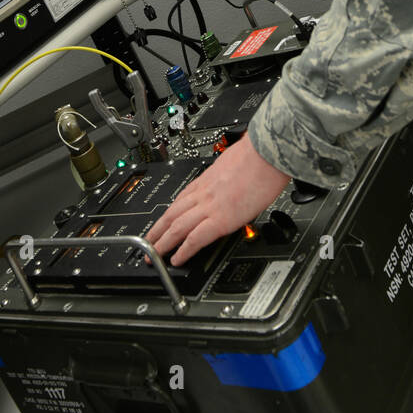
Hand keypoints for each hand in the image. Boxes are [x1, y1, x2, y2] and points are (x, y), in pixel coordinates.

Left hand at [145, 133, 290, 266]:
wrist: (267, 153)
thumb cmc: (258, 154)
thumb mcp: (234, 162)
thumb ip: (227, 174)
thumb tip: (231, 179)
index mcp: (207, 179)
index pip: (180, 200)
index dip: (167, 215)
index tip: (161, 224)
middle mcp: (203, 192)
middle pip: (171, 214)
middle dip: (156, 231)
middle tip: (145, 244)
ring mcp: (209, 206)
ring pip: (176, 227)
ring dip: (162, 243)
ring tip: (152, 256)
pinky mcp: (221, 219)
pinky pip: (195, 238)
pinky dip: (183, 250)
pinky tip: (176, 259)